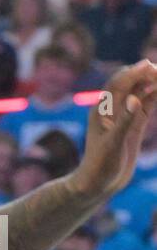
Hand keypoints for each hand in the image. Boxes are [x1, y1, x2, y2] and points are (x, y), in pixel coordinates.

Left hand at [71, 59, 156, 199]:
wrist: (98, 184)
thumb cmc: (100, 165)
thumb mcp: (113, 144)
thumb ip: (125, 121)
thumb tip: (135, 99)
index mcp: (101, 111)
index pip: (118, 85)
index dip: (133, 73)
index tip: (149, 65)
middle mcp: (111, 111)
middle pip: (129, 85)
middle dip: (144, 75)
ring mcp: (123, 118)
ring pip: (139, 94)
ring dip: (151, 84)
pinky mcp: (133, 127)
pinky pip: (145, 106)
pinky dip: (154, 96)